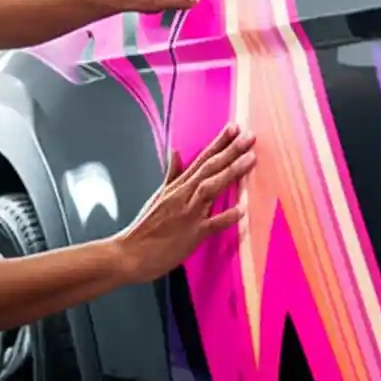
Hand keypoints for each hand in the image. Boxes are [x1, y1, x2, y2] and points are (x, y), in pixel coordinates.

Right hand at [115, 124, 255, 282]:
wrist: (129, 254)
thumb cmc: (145, 227)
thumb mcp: (158, 196)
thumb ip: (171, 174)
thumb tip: (175, 152)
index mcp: (177, 186)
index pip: (201, 159)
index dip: (218, 143)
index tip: (234, 127)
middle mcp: (183, 196)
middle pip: (209, 168)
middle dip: (230, 151)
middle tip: (250, 135)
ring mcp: (188, 215)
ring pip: (211, 188)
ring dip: (231, 173)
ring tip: (250, 159)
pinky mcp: (192, 236)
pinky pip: (212, 224)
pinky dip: (226, 217)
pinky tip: (242, 209)